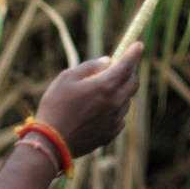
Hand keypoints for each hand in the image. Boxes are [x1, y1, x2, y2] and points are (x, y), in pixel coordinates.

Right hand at [35, 42, 142, 157]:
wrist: (51, 143)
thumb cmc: (56, 106)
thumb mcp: (67, 77)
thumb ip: (90, 66)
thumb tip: (107, 61)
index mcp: (105, 85)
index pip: (127, 64)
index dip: (134, 52)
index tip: (138, 45)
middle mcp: (115, 102)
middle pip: (133, 82)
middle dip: (127, 73)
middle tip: (114, 70)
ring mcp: (115, 119)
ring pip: (127, 99)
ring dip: (120, 92)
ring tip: (99, 94)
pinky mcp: (111, 133)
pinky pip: (120, 116)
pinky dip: (114, 109)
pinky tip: (98, 111)